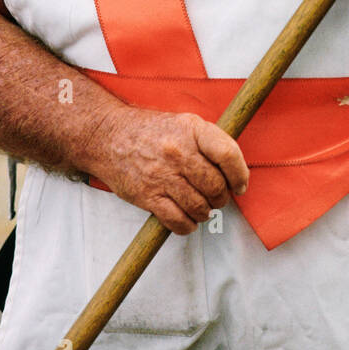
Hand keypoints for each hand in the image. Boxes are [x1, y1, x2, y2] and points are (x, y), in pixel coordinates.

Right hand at [88, 107, 249, 235]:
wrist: (108, 136)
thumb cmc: (151, 131)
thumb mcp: (184, 123)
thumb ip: (210, 142)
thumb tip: (235, 170)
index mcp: (192, 129)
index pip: (228, 154)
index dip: (240, 174)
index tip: (240, 185)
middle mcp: (178, 151)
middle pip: (215, 185)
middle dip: (221, 198)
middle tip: (216, 197)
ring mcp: (162, 175)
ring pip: (199, 206)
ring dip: (205, 212)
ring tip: (201, 208)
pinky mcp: (147, 196)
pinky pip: (177, 221)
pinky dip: (187, 226)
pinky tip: (187, 220)